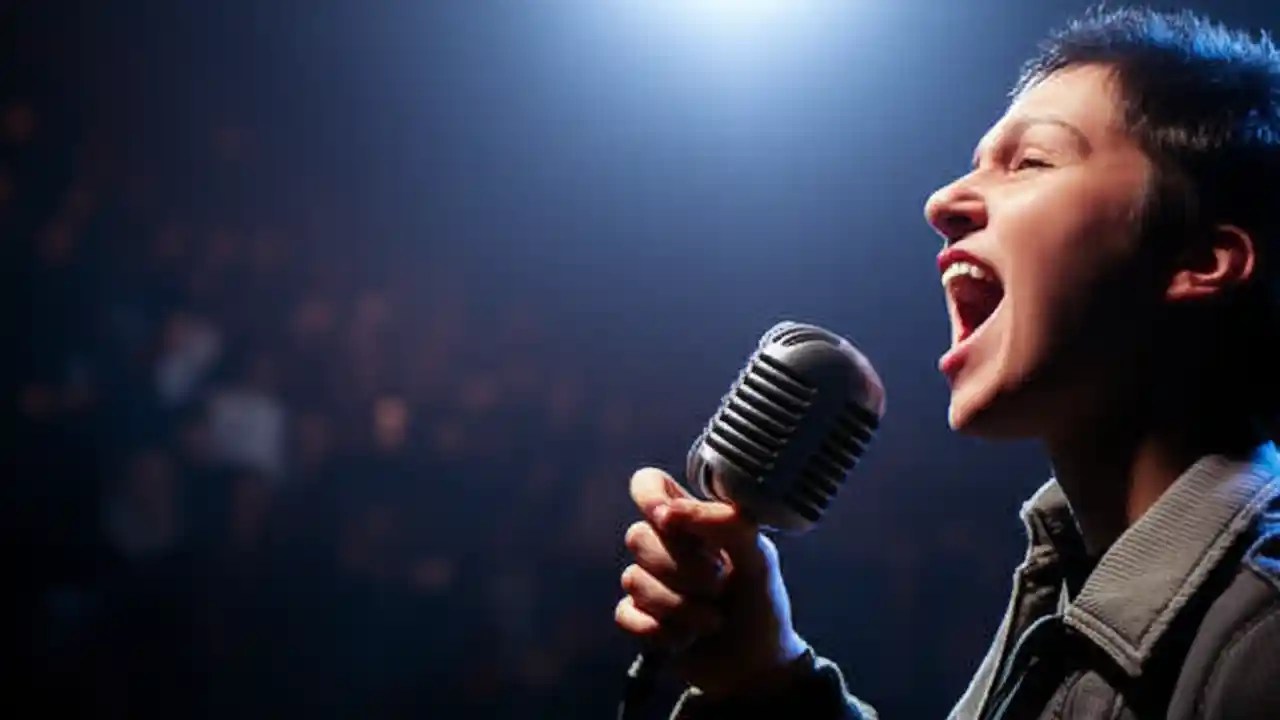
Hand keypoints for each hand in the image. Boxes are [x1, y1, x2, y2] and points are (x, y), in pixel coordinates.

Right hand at [615, 467, 808, 697]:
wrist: (758, 666)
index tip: (670, 521)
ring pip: (633, 579)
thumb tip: (670, 512)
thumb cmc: (761, 603)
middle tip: (719, 584)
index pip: (647, 484)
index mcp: (692, 520)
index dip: (649, 497)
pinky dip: (661, 631)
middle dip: (681, 568)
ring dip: (680, 606)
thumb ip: (727, 525)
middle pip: (637, 535)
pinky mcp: (639, 619)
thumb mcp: (759, 559)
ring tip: (713, 618)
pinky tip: (685, 638)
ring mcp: (650, 583)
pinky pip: (626, 615)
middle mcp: (666, 546)